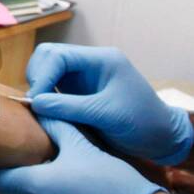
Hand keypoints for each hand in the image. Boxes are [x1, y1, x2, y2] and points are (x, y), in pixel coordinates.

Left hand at [0, 117, 162, 193]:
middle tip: (16, 151)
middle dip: (5, 171)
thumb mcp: (81, 145)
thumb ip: (55, 125)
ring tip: (37, 162)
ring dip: (23, 183)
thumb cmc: (110, 181)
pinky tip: (58, 179)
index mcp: (31, 186)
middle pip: (3, 190)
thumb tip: (39, 110)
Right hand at [26, 44, 193, 164]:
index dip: (42, 75)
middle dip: (37, 77)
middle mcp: (89, 63)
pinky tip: (44, 111)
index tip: (35, 100)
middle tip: (34, 103)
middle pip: (48, 56)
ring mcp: (82, 76)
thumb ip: (68, 107)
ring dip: (38, 86)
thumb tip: (33, 102)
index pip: (58, 55)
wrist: (160, 138)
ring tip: (38, 108)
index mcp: (101, 60)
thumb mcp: (105, 114)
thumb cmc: (141, 122)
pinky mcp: (77, 91)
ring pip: (46, 70)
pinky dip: (43, 96)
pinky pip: (51, 86)